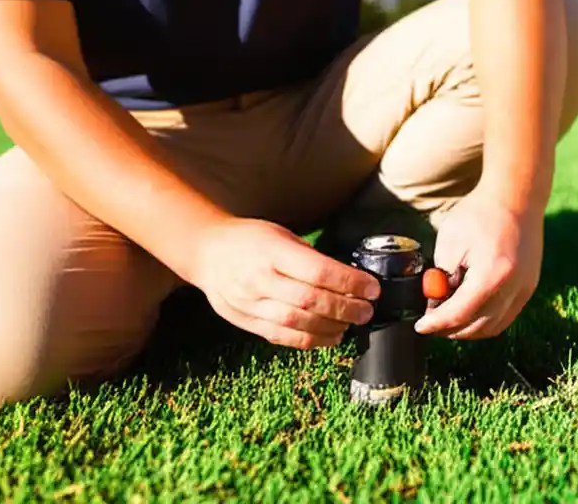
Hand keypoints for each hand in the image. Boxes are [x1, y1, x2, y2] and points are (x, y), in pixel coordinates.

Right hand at [190, 219, 380, 348]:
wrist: (206, 252)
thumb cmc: (249, 240)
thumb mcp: (281, 235)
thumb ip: (309, 257)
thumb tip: (348, 278)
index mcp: (271, 252)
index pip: (317, 271)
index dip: (349, 283)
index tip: (371, 288)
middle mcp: (259, 279)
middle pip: (310, 301)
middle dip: (346, 309)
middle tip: (366, 311)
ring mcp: (250, 303)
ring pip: (297, 324)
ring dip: (331, 328)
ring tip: (350, 324)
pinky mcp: (245, 321)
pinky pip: (282, 337)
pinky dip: (310, 341)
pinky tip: (330, 337)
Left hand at [414, 187, 543, 338]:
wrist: (516, 196)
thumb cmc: (479, 214)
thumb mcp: (450, 242)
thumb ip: (442, 278)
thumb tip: (436, 305)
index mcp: (492, 276)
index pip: (459, 314)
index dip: (435, 323)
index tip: (420, 326)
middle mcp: (514, 287)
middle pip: (477, 326)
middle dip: (451, 329)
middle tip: (432, 323)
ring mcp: (526, 288)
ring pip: (494, 327)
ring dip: (469, 329)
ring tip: (449, 319)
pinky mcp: (530, 286)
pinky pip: (506, 316)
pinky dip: (486, 320)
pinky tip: (470, 312)